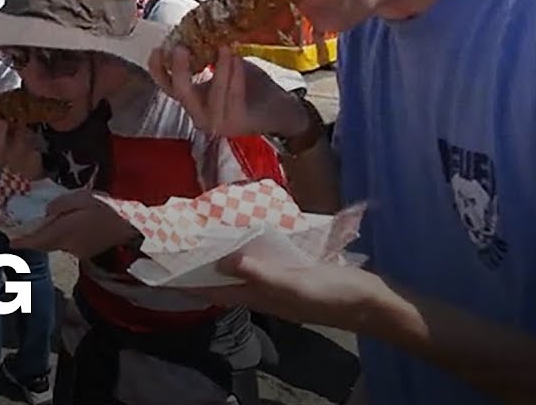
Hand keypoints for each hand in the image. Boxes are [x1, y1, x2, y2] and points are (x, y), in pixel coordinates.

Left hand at [11, 190, 139, 258]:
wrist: (130, 226)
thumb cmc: (106, 208)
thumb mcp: (82, 198)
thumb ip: (61, 205)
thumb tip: (46, 211)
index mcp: (65, 231)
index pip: (38, 239)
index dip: (22, 241)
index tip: (10, 241)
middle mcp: (68, 245)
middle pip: (44, 245)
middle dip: (31, 241)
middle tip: (19, 236)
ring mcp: (78, 251)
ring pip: (55, 246)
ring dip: (45, 240)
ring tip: (38, 230)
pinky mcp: (86, 252)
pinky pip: (66, 246)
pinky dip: (58, 240)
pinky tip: (60, 231)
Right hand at [147, 46, 306, 137]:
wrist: (280, 109)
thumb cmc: (251, 87)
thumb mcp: (226, 68)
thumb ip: (210, 56)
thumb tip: (201, 28)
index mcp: (193, 101)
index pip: (167, 87)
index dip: (158, 69)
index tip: (158, 49)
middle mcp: (200, 115)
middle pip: (180, 92)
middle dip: (179, 69)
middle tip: (182, 47)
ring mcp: (217, 122)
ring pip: (210, 91)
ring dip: (218, 67)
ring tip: (224, 46)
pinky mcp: (236, 123)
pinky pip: (232, 95)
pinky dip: (233, 75)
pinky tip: (235, 59)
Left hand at [188, 248, 390, 332]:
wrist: (372, 301)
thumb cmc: (333, 294)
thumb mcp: (296, 284)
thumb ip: (262, 275)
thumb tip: (224, 262)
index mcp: (261, 297)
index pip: (216, 292)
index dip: (190, 285)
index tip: (163, 274)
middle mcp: (266, 292)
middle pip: (225, 281)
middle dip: (201, 267)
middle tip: (179, 245)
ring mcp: (280, 282)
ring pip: (242, 270)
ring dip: (222, 257)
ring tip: (203, 236)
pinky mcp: (295, 271)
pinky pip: (263, 261)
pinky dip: (249, 249)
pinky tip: (247, 233)